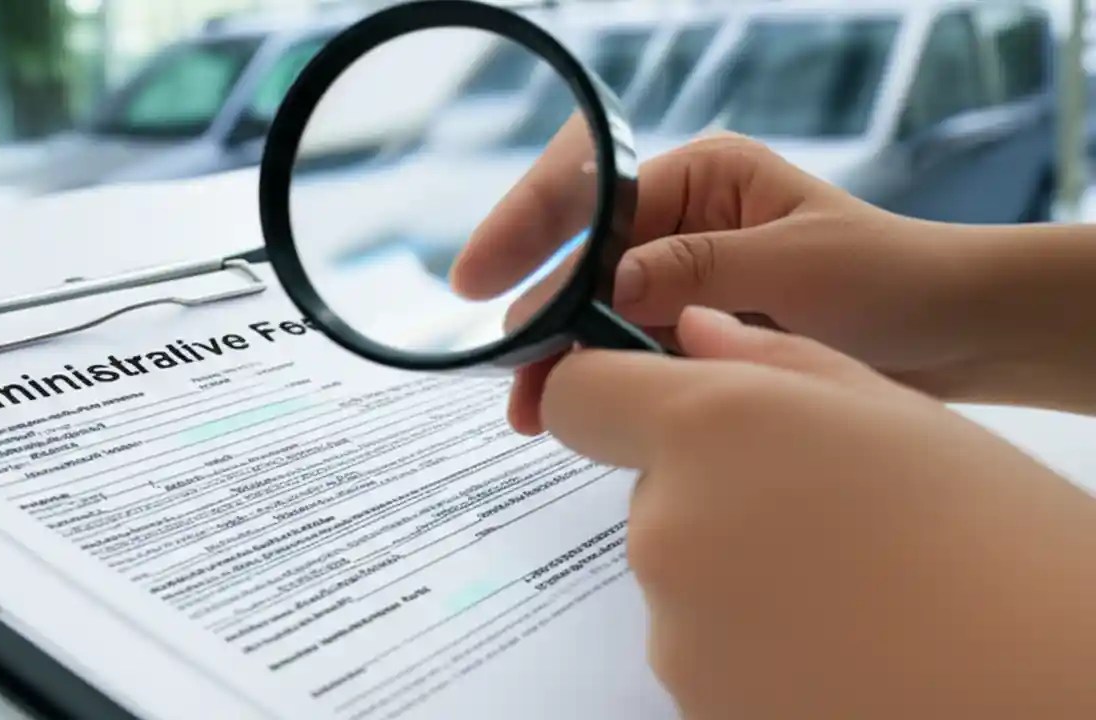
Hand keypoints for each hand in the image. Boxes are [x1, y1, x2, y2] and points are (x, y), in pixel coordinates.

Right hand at [451, 132, 991, 433]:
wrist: (952, 333)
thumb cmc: (889, 278)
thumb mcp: (794, 266)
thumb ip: (696, 271)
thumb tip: (607, 284)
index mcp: (703, 177)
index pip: (591, 187)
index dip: (525, 226)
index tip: (478, 279)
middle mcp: (684, 220)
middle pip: (582, 257)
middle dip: (540, 312)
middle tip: (511, 376)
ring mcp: (687, 277)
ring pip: (598, 310)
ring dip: (564, 354)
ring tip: (531, 409)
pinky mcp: (697, 326)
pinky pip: (630, 345)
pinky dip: (603, 374)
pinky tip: (578, 407)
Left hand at [543, 307, 1095, 718]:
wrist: (1040, 692)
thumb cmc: (995, 543)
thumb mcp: (897, 412)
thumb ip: (772, 360)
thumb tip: (693, 331)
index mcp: (710, 427)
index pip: (580, 394)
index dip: (608, 390)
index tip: (655, 403)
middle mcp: (666, 523)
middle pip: (652, 485)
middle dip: (715, 487)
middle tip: (824, 509)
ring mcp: (673, 625)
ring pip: (681, 566)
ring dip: (739, 565)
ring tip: (848, 584)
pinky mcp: (690, 698)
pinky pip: (702, 640)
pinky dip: (751, 637)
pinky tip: (837, 642)